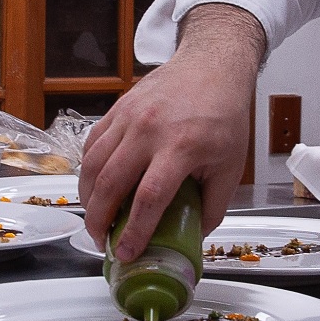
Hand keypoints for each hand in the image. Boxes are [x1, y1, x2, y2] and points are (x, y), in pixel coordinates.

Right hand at [79, 3, 264, 260]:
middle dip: (99, 221)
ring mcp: (130, 117)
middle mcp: (150, 131)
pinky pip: (92, 145)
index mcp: (182, 147)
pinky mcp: (118, 109)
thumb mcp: (231, 165)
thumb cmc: (225, 116)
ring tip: (96, 219)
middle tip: (102, 241)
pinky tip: (95, 187)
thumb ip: (213, 206)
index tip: (126, 253)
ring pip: (93, 165)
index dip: (134, 231)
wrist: (213, 67)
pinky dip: (88, 171)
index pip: (149, 198)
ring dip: (88, 199)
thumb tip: (191, 239)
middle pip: (111, 184)